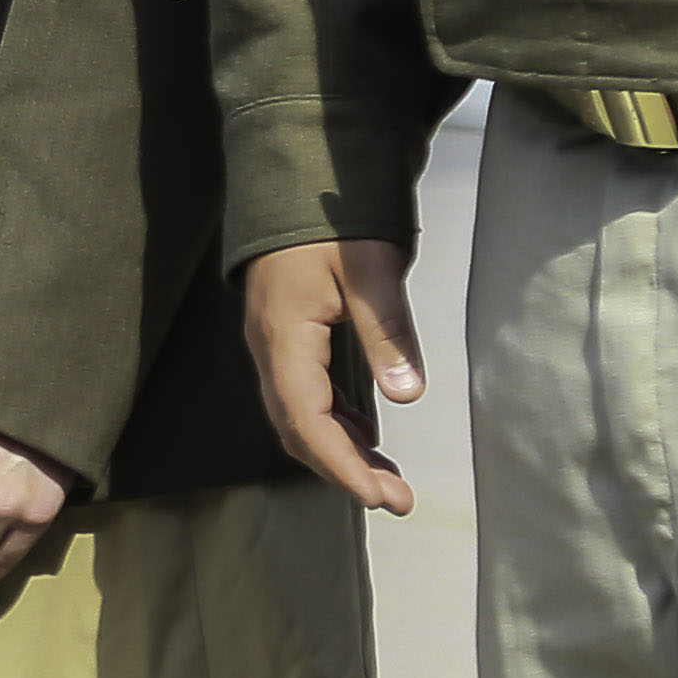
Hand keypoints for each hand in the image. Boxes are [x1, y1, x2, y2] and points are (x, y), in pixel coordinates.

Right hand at [237, 238, 421, 514]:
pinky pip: (303, 395)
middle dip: (343, 470)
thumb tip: (407, 396)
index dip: (340, 465)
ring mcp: (273, 342)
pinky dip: (334, 424)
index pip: (306, 418)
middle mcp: (270, 347)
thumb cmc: (331, 218)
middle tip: (397, 499)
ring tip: (388, 479)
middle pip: (297, 427)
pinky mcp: (286, 336)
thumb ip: (388, 330)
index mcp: (285, 335)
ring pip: (298, 415)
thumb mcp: (370, 269)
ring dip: (340, 451)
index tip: (380, 497)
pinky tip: (365, 433)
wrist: (295, 178)